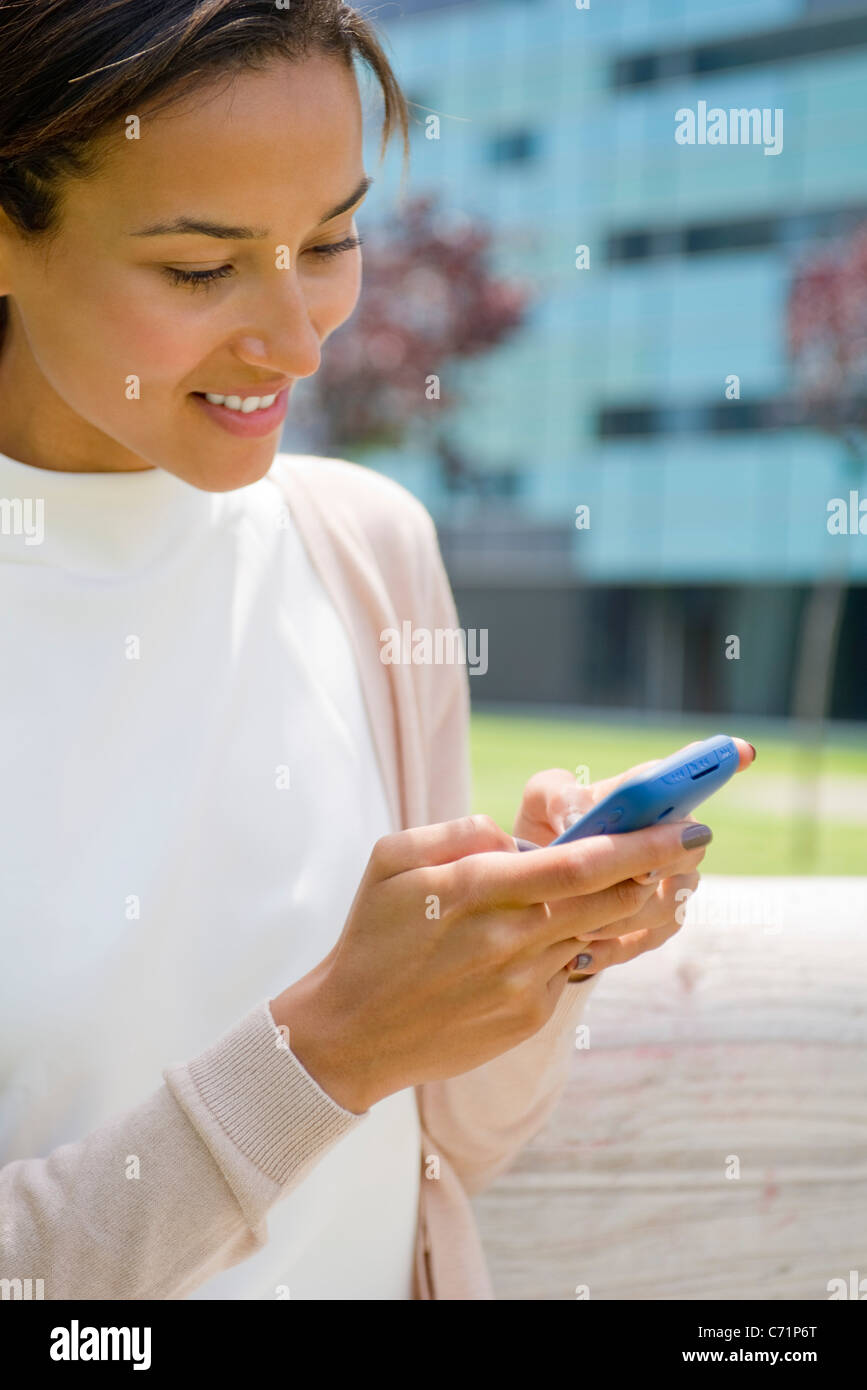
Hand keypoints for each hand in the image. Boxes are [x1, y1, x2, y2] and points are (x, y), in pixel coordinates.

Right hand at [270, 812, 714, 1112]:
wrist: (352, 1034)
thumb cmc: (371, 936)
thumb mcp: (391, 860)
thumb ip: (458, 833)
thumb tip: (511, 835)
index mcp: (478, 889)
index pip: (582, 862)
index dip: (643, 844)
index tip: (687, 827)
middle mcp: (510, 937)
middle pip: (611, 900)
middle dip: (656, 871)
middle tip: (681, 850)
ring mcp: (522, 983)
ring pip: (597, 934)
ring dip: (617, 909)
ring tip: (619, 887)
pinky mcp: (526, 1017)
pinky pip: (566, 969)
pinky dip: (571, 946)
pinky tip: (544, 939)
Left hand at [512, 737, 755, 979]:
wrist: (535, 888)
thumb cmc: (545, 830)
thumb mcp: (541, 802)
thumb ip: (557, 795)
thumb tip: (578, 819)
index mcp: (647, 793)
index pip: (688, 773)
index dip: (720, 760)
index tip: (743, 751)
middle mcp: (670, 834)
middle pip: (690, 847)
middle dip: (661, 861)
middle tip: (634, 873)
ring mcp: (671, 881)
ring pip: (668, 901)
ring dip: (625, 914)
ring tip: (579, 926)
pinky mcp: (656, 925)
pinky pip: (648, 939)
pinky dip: (614, 946)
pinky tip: (579, 952)